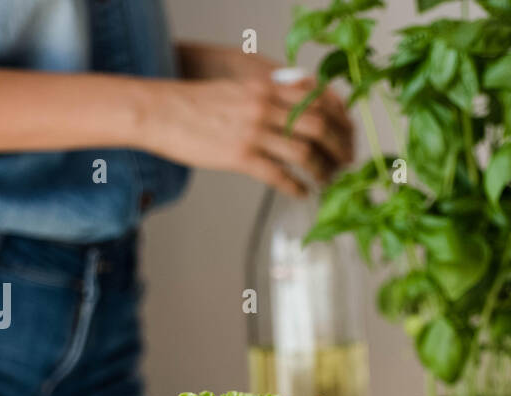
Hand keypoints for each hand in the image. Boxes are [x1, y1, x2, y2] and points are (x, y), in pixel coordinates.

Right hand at [143, 70, 354, 196]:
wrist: (161, 111)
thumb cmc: (198, 104)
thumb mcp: (239, 90)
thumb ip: (270, 97)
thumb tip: (297, 112)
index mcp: (267, 88)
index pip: (319, 100)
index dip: (341, 120)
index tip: (349, 136)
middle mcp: (265, 107)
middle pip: (320, 127)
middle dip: (340, 148)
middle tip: (347, 164)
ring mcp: (253, 132)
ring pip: (305, 153)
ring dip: (323, 171)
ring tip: (327, 181)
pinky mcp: (240, 156)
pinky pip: (279, 175)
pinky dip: (297, 186)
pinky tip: (302, 193)